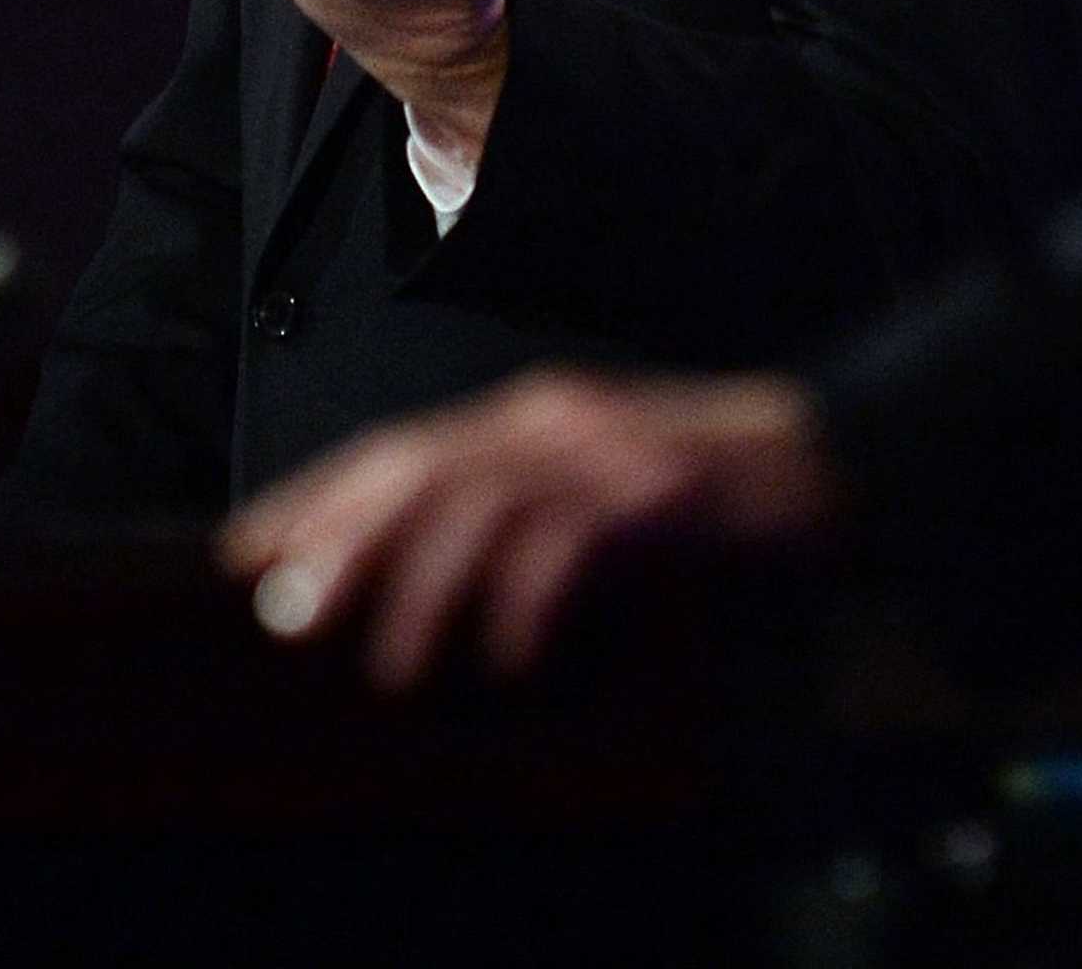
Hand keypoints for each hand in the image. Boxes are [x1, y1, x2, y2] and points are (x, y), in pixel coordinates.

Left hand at [220, 368, 839, 687]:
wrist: (831, 459)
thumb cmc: (707, 492)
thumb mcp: (593, 492)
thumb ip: (518, 516)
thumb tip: (419, 582)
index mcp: (533, 415)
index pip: (401, 446)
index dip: (319, 496)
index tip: (250, 553)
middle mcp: (558, 418)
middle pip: (424, 464)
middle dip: (344, 535)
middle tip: (288, 610)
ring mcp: (610, 449)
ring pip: (486, 502)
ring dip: (427, 586)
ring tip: (394, 666)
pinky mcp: (663, 491)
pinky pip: (576, 542)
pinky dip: (532, 602)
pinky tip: (510, 658)